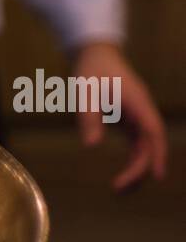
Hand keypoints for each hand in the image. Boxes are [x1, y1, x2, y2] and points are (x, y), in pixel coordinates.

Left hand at [72, 41, 166, 190]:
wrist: (94, 53)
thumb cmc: (91, 69)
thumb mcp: (85, 90)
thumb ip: (88, 116)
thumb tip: (91, 145)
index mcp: (137, 101)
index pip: (153, 131)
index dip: (157, 153)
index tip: (155, 175)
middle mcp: (142, 110)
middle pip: (151, 144)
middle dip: (141, 168)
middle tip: (119, 188)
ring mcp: (138, 116)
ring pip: (146, 146)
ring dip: (138, 167)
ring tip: (120, 189)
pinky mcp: (131, 120)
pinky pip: (138, 144)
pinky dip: (133, 160)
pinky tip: (123, 176)